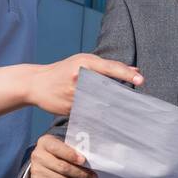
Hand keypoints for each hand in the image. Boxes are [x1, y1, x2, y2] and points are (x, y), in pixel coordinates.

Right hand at [27, 53, 142, 115]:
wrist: (36, 83)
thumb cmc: (64, 70)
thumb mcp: (83, 61)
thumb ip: (107, 67)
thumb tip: (135, 70)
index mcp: (85, 62)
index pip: (110, 67)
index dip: (126, 74)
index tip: (141, 80)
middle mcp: (80, 76)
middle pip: (108, 87)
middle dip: (122, 94)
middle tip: (135, 101)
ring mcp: (74, 93)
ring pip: (100, 102)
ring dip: (112, 106)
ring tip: (123, 110)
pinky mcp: (70, 107)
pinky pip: (89, 112)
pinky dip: (99, 114)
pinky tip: (107, 117)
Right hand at [27, 133, 96, 177]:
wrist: (42, 163)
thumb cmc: (58, 152)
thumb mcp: (64, 145)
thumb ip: (74, 150)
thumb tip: (89, 160)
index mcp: (45, 142)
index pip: (57, 148)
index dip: (71, 155)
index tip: (83, 160)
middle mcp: (38, 156)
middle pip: (63, 167)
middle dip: (80, 172)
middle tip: (92, 176)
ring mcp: (36, 170)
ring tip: (77, 176)